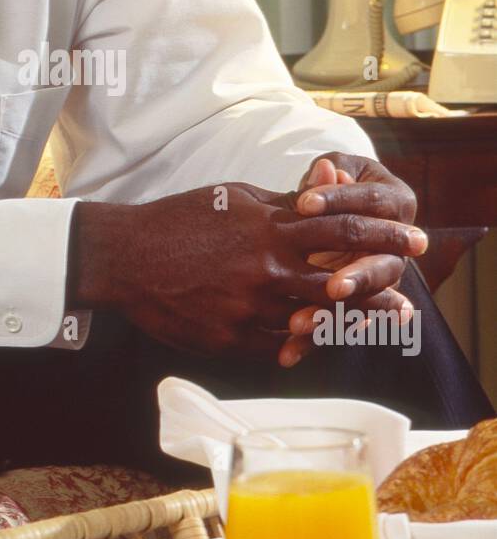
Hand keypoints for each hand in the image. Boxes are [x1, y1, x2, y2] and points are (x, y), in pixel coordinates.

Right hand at [68, 178, 426, 359]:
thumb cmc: (180, 221)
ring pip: (315, 321)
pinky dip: (302, 342)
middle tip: (408, 292)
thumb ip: (283, 203)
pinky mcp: (230, 340)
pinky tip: (319, 338)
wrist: (126, 259)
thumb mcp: (234, 199)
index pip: (343, 228)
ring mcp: (248, 309)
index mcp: (268, 229)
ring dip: (351, 321)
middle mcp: (265, 270)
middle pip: (340, 282)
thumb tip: (326, 193)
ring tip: (378, 319)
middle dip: (380, 285)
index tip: (413, 236)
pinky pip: (278, 346)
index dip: (384, 232)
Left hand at [277, 153, 425, 367]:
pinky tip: (289, 353)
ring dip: (333, 316)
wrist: (338, 211)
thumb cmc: (333, 183)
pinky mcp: (357, 304)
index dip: (339, 200)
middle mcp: (398, 246)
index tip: (303, 203)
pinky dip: (315, 340)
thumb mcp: (332, 174)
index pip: (372, 203)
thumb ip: (329, 179)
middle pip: (384, 265)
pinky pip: (339, 326)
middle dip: (358, 277)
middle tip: (333, 287)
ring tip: (298, 325)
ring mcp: (381, 278)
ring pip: (364, 304)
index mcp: (397, 202)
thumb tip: (325, 169)